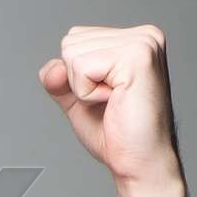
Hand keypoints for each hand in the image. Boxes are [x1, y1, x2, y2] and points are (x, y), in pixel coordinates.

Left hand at [37, 24, 183, 194]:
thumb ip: (57, 77)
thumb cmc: (115, 132)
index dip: (75, 75)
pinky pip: (80, 67)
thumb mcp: (76, 97)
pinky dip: (87, 92)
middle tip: (111, 101)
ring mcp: (144, 43)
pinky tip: (115, 101)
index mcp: (134, 39)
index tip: (106, 95)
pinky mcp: (137, 57)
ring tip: (114, 101)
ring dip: (83, 87)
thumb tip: (52, 68)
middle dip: (78, 80)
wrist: (138, 161)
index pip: (74, 38)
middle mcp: (144, 35)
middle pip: (70, 42)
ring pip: (73, 54)